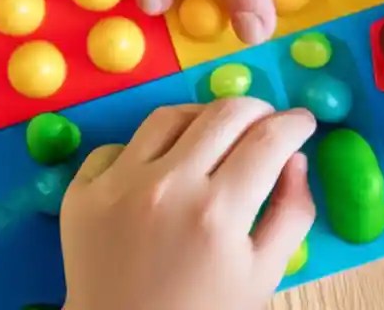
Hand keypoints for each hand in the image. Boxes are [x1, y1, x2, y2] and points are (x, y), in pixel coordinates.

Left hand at [60, 99, 316, 309]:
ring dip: (204, 118)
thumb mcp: (263, 275)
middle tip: (267, 123)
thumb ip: (291, 213)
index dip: (295, 123)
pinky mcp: (81, 192)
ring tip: (217, 135)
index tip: (302, 123)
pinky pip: (119, 146)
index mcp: (218, 212)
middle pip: (224, 113)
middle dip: (258, 109)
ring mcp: (117, 185)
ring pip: (170, 115)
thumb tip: (296, 158)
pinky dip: (147, 149)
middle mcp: (167, 187)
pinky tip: (162, 168)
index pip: (269, 138)